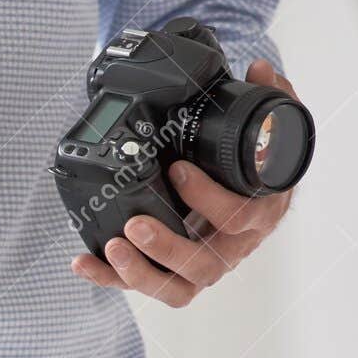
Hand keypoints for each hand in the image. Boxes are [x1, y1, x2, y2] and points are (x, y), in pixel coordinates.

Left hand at [70, 60, 298, 307]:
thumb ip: (272, 101)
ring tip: (113, 247)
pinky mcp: (176, 275)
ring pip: (178, 288)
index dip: (208, 197)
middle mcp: (232, 248)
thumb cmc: (258, 173)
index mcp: (258, 215)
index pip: (238, 216)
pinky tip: (83, 262)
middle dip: (168, 247)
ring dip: (141, 272)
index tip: (177, 169)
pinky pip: (146, 284)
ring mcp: (204, 265)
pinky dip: (112, 278)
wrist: (256, 202)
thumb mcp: (274, 137)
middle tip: (135, 225)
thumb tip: (259, 69)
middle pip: (205, 263)